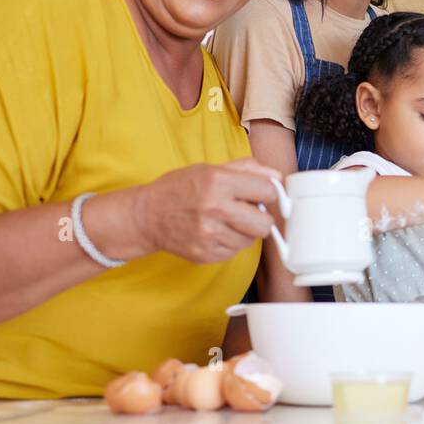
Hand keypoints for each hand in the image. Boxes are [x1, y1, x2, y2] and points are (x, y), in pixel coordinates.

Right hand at [133, 158, 280, 263]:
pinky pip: (234, 252)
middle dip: (260, 217)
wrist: (146, 216)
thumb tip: (277, 176)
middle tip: (247, 211)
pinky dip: (229, 243)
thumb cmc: (179, 189)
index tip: (262, 194)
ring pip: (251, 240)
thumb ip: (247, 169)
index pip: (268, 191)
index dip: (268, 192)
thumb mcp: (210, 168)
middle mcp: (215, 208)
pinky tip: (214, 232)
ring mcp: (209, 234)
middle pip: (264, 223)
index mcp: (218, 181)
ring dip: (243, 231)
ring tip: (224, 221)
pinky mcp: (205, 254)